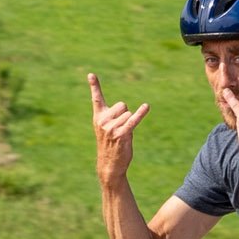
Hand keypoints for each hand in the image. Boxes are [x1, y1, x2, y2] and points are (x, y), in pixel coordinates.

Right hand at [87, 72, 148, 187]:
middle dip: (125, 114)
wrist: (109, 165)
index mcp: (98, 117)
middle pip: (122, 105)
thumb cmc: (111, 144)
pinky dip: (141, 114)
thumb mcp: (108, 128)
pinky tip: (146, 107)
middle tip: (120, 129)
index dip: (94, 86)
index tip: (91, 74)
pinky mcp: (122, 134)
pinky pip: (133, 120)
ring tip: (123, 136)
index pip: (96, 98)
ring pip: (129, 114)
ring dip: (130, 123)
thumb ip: (113, 116)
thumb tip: (126, 108)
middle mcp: (103, 121)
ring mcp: (111, 128)